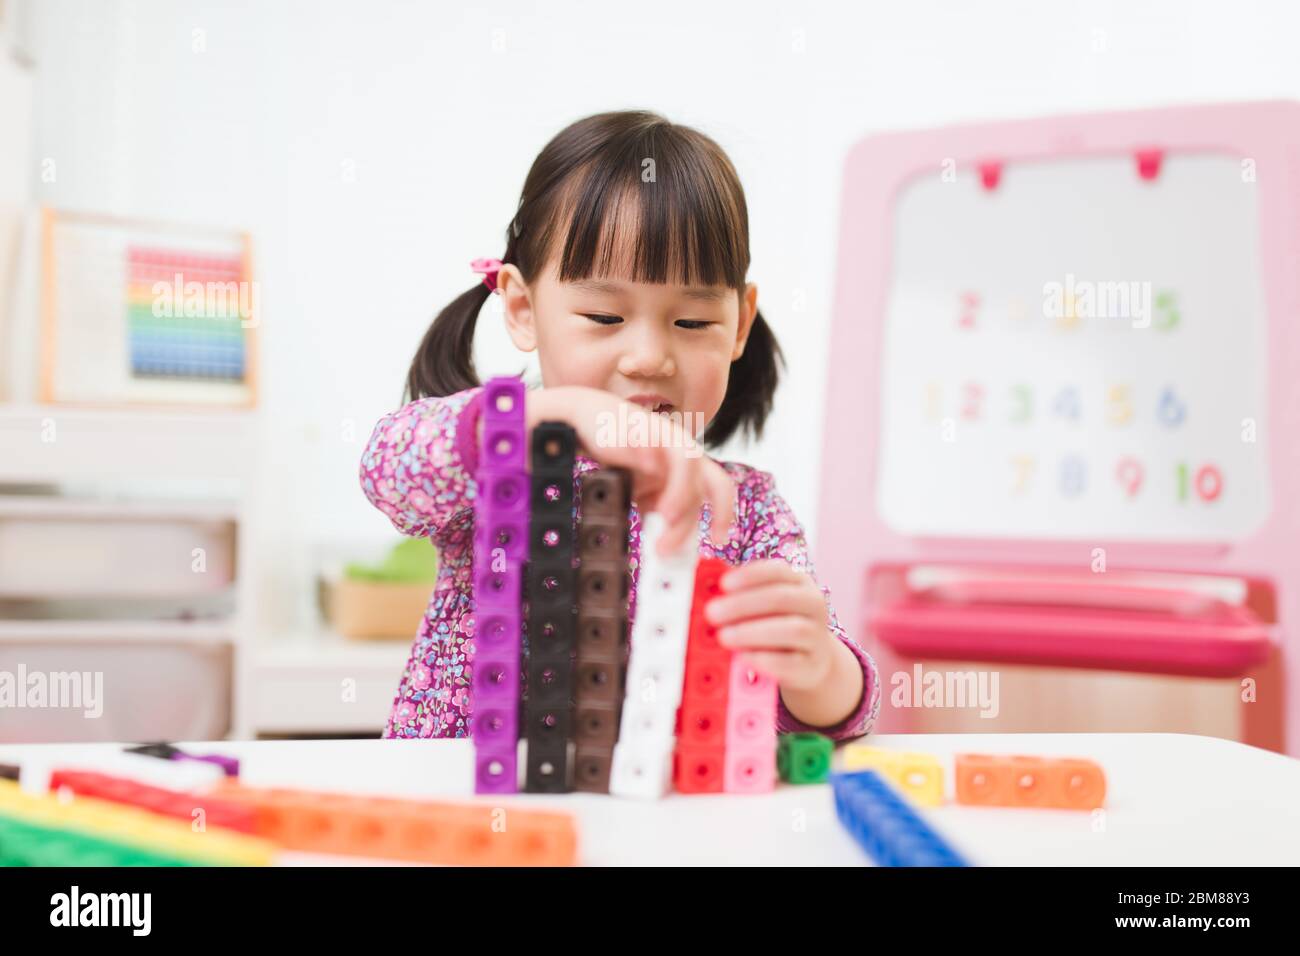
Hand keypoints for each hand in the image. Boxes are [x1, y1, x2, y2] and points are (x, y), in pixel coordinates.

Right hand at [525, 386, 734, 556]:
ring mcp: (662, 436)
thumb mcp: (643, 490)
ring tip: (664, 517)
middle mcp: (681, 449)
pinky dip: (652, 455)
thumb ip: (658, 511)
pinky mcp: (640, 427)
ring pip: (687, 463)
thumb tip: (668, 546)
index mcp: (689, 465)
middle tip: (672, 547)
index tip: (717, 539)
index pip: (719, 487)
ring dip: (680, 493)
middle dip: (692, 517)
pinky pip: (651, 441)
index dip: (724, 513)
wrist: (587, 420)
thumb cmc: (620, 454)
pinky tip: (644, 469)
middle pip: (705, 482)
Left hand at [705, 559, 836, 690]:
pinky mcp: (813, 665)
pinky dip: (765, 659)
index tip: (723, 583)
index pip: (777, 571)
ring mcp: (817, 636)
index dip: (749, 576)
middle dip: (742, 605)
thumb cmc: (778, 625)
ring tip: (723, 637)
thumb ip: (740, 597)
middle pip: (781, 598)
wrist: (810, 661)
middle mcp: (813, 606)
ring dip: (752, 632)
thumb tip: (707, 591)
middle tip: (712, 613)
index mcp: (800, 583)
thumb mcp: (764, 606)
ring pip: (791, 630)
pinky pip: (791, 662)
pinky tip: (743, 657)